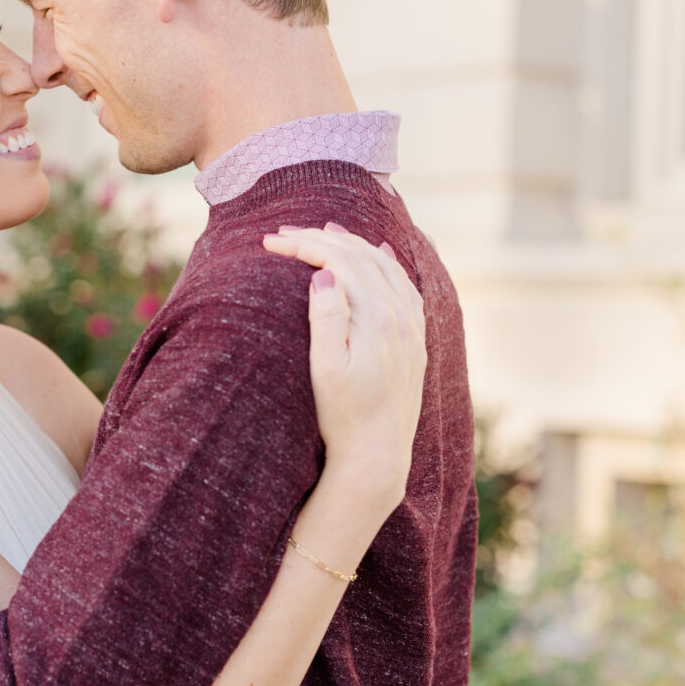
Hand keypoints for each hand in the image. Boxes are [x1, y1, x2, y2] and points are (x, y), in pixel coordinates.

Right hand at [263, 224, 426, 514]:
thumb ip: (327, 318)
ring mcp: (411, 325)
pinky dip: (386, 261)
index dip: (301, 246)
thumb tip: (324, 275)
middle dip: (320, 238)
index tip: (269, 242)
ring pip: (384, 265)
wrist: (378, 453)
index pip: (337, 262)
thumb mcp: (325, 369)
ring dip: (352, 244)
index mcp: (376, 317)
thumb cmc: (344, 415)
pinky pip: (404, 284)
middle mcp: (399, 314)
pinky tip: (379, 252)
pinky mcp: (415, 338)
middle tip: (283, 233)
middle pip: (360, 256)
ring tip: (323, 231)